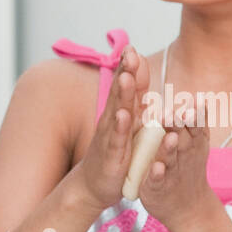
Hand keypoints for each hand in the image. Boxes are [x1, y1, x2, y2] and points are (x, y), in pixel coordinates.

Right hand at [74, 43, 150, 211]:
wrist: (93, 184)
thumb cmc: (114, 154)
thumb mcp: (128, 126)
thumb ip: (134, 103)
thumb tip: (138, 80)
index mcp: (121, 112)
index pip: (127, 86)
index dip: (130, 67)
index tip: (132, 47)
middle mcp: (113, 120)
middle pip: (120, 92)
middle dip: (125, 71)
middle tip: (129, 51)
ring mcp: (111, 136)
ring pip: (117, 111)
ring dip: (122, 94)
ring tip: (126, 77)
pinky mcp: (112, 155)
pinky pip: (117, 139)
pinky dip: (121, 127)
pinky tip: (123, 115)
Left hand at [137, 99, 216, 230]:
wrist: (188, 208)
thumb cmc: (188, 168)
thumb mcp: (195, 145)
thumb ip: (196, 122)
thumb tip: (200, 97)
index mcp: (190, 143)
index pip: (192, 125)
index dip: (194, 113)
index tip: (194, 100)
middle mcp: (182, 156)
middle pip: (181, 138)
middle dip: (178, 125)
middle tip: (176, 112)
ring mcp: (170, 171)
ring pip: (169, 157)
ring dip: (169, 148)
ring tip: (169, 137)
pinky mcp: (157, 186)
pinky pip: (157, 179)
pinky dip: (158, 173)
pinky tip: (157, 167)